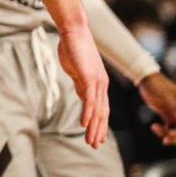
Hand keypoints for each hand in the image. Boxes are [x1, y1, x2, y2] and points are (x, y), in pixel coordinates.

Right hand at [58, 29, 110, 147]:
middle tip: (95, 145)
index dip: (99, 124)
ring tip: (91, 140)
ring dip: (94, 127)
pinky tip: (84, 124)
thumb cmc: (74, 48)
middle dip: (99, 130)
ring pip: (97, 109)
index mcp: (99, 83)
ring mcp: (96, 82)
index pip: (101, 108)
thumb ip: (80, 83)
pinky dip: (87, 113)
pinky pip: (89, 99)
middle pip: (102, 112)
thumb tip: (81, 94)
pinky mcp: (89, 77)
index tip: (97, 137)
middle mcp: (101, 85)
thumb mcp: (77, 70)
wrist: (75, 31)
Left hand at [138, 72, 175, 146]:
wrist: (145, 79)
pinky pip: (169, 127)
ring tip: (155, 129)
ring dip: (168, 134)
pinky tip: (153, 127)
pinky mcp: (167, 114)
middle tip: (165, 140)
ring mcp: (175, 112)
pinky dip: (163, 130)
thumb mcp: (165, 97)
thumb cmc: (156, 86)